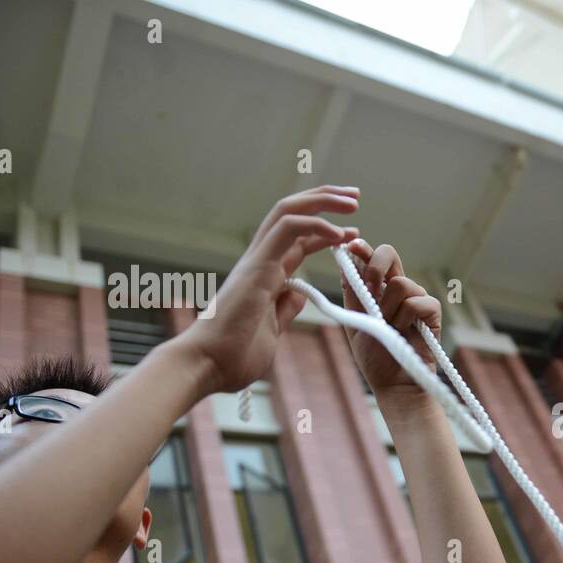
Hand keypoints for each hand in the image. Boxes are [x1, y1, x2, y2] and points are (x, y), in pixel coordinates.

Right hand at [178, 185, 359, 394]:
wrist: (207, 365)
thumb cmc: (233, 355)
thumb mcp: (271, 329)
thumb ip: (284, 308)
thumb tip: (299, 294)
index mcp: (265, 273)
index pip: (297, 238)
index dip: (325, 229)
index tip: (352, 230)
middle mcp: (260, 260)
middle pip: (293, 214)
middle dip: (325, 199)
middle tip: (355, 196)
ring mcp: (257, 260)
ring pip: (288, 211)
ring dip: (323, 202)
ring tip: (353, 201)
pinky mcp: (257, 266)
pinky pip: (287, 231)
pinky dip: (316, 225)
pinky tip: (339, 233)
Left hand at [339, 240, 442, 393]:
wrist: (393, 384)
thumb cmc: (375, 357)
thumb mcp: (355, 322)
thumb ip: (352, 294)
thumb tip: (344, 264)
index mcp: (378, 289)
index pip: (372, 258)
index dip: (362, 248)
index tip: (351, 246)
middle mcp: (398, 289)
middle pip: (390, 254)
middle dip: (375, 266)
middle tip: (368, 290)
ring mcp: (416, 298)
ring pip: (400, 283)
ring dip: (388, 309)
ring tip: (389, 329)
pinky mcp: (432, 312)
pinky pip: (417, 302)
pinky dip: (405, 319)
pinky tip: (405, 333)